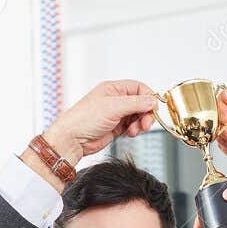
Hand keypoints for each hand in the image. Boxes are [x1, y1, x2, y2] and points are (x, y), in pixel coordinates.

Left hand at [25, 80, 158, 187]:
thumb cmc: (84, 119)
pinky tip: (130, 133)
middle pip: (141, 103)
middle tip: (145, 124)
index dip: (148, 97)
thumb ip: (135, 103)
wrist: (72, 139)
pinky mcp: (115, 127)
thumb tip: (153, 100)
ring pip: (137, 116)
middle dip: (146, 113)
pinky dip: (134, 130)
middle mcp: (115, 100)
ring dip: (140, 123)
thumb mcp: (113, 107)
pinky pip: (132, 126)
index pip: (138, 88)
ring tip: (135, 130)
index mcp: (113, 89)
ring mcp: (116, 114)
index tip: (154, 108)